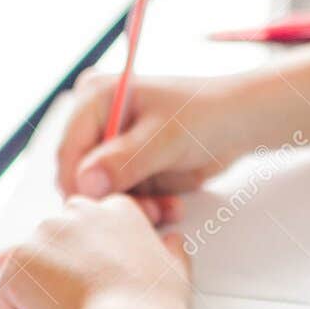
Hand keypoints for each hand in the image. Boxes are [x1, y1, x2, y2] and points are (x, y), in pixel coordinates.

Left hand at [0, 196, 190, 308]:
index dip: (89, 263)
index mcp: (114, 210)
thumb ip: (169, 250)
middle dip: (59, 275)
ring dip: (41, 299)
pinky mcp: (16, 265)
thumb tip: (173, 239)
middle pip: (51, 245)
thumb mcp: (174, 270)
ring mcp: (41, 236)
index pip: (86, 227)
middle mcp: (74, 212)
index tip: (103, 287)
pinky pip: (6, 301)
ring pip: (28, 274)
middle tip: (86, 305)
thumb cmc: (154, 307)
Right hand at [56, 73, 252, 202]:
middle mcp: (95, 120)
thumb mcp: (165, 137)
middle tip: (148, 211)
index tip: (103, 210)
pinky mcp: (127, 168)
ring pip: (102, 193)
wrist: (240, 123)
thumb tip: (84, 183)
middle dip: (112, 199)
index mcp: (94, 97)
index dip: (81, 185)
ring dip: (133, 208)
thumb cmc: (206, 114)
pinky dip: (146, 207)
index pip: (69, 150)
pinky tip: (170, 204)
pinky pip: (123, 199)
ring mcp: (111, 146)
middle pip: (81, 175)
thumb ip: (124, 161)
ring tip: (165, 208)